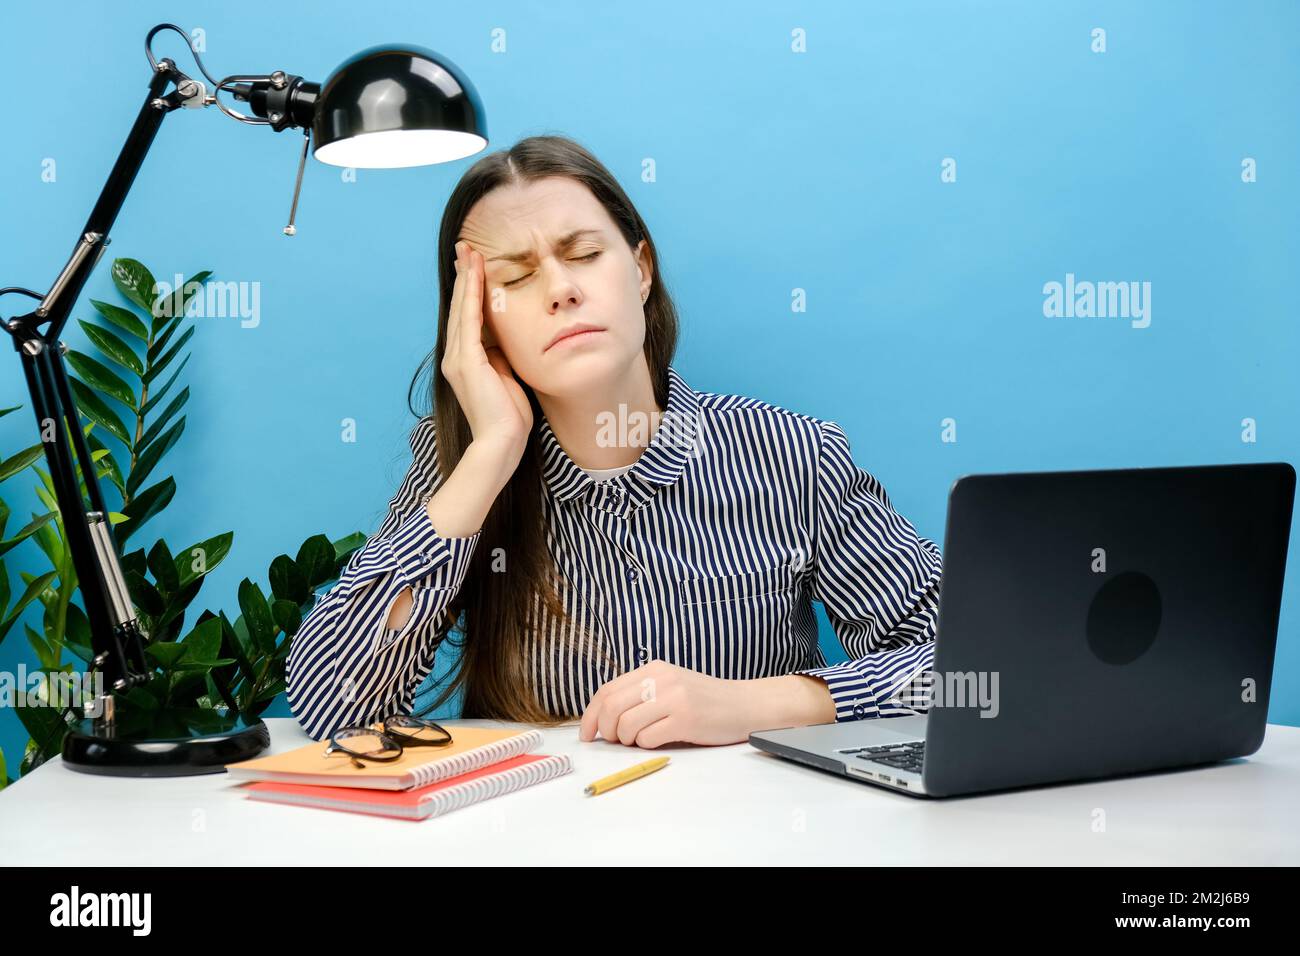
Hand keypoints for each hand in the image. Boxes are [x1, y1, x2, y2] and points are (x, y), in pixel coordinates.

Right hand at [441, 239, 533, 458]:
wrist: (501, 442)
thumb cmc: (509, 416)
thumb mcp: (506, 377)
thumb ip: (501, 357)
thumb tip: (505, 340)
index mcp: (465, 361)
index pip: (467, 316)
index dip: (470, 288)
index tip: (474, 264)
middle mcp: (455, 356)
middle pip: (460, 306)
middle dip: (464, 275)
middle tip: (465, 247)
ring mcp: (458, 358)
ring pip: (463, 308)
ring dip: (466, 278)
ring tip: (469, 252)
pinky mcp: (466, 361)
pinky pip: (470, 320)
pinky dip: (472, 295)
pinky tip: (475, 275)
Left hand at [577, 660, 805, 747]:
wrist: (747, 705)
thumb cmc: (706, 701)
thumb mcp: (671, 686)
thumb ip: (641, 695)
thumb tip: (604, 720)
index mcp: (654, 669)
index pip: (607, 690)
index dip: (591, 715)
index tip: (587, 734)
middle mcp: (661, 679)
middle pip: (612, 707)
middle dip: (606, 730)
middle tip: (616, 740)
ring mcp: (674, 698)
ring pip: (627, 725)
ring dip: (628, 740)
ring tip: (643, 739)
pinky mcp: (686, 719)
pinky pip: (648, 738)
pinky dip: (647, 745)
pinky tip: (661, 740)